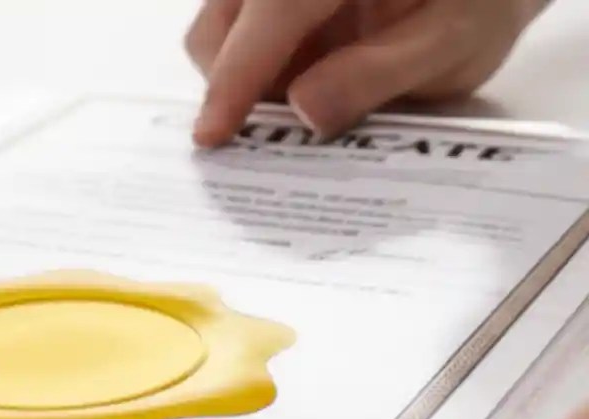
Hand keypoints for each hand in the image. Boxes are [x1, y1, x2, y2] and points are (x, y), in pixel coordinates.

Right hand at [185, 0, 549, 146]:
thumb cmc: (477, 4)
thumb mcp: (448, 44)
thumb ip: (375, 75)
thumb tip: (303, 111)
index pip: (271, 13)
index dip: (236, 76)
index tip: (213, 133)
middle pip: (221, 23)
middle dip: (233, 82)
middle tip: (282, 125)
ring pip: (220, 28)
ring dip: (245, 76)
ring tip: (306, 97)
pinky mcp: (275, 1)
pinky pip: (238, 30)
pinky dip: (257, 66)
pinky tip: (306, 78)